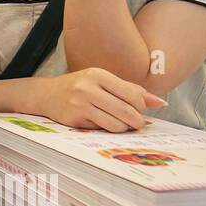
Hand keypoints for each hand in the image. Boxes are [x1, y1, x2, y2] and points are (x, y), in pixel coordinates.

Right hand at [37, 67, 165, 131]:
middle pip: (126, 111)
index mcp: (98, 74)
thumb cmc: (79, 87)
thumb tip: (160, 103)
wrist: (46, 94)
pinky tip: (104, 124)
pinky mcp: (74, 119)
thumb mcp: (102, 82)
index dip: (142, 106)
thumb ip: (130, 90)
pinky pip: (101, 129)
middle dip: (137, 121)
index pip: (132, 94)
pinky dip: (108, 130)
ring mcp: (79, 104)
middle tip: (138, 124)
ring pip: (116, 124)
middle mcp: (88, 87)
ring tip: (121, 124)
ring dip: (124, 128)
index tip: (141, 110)